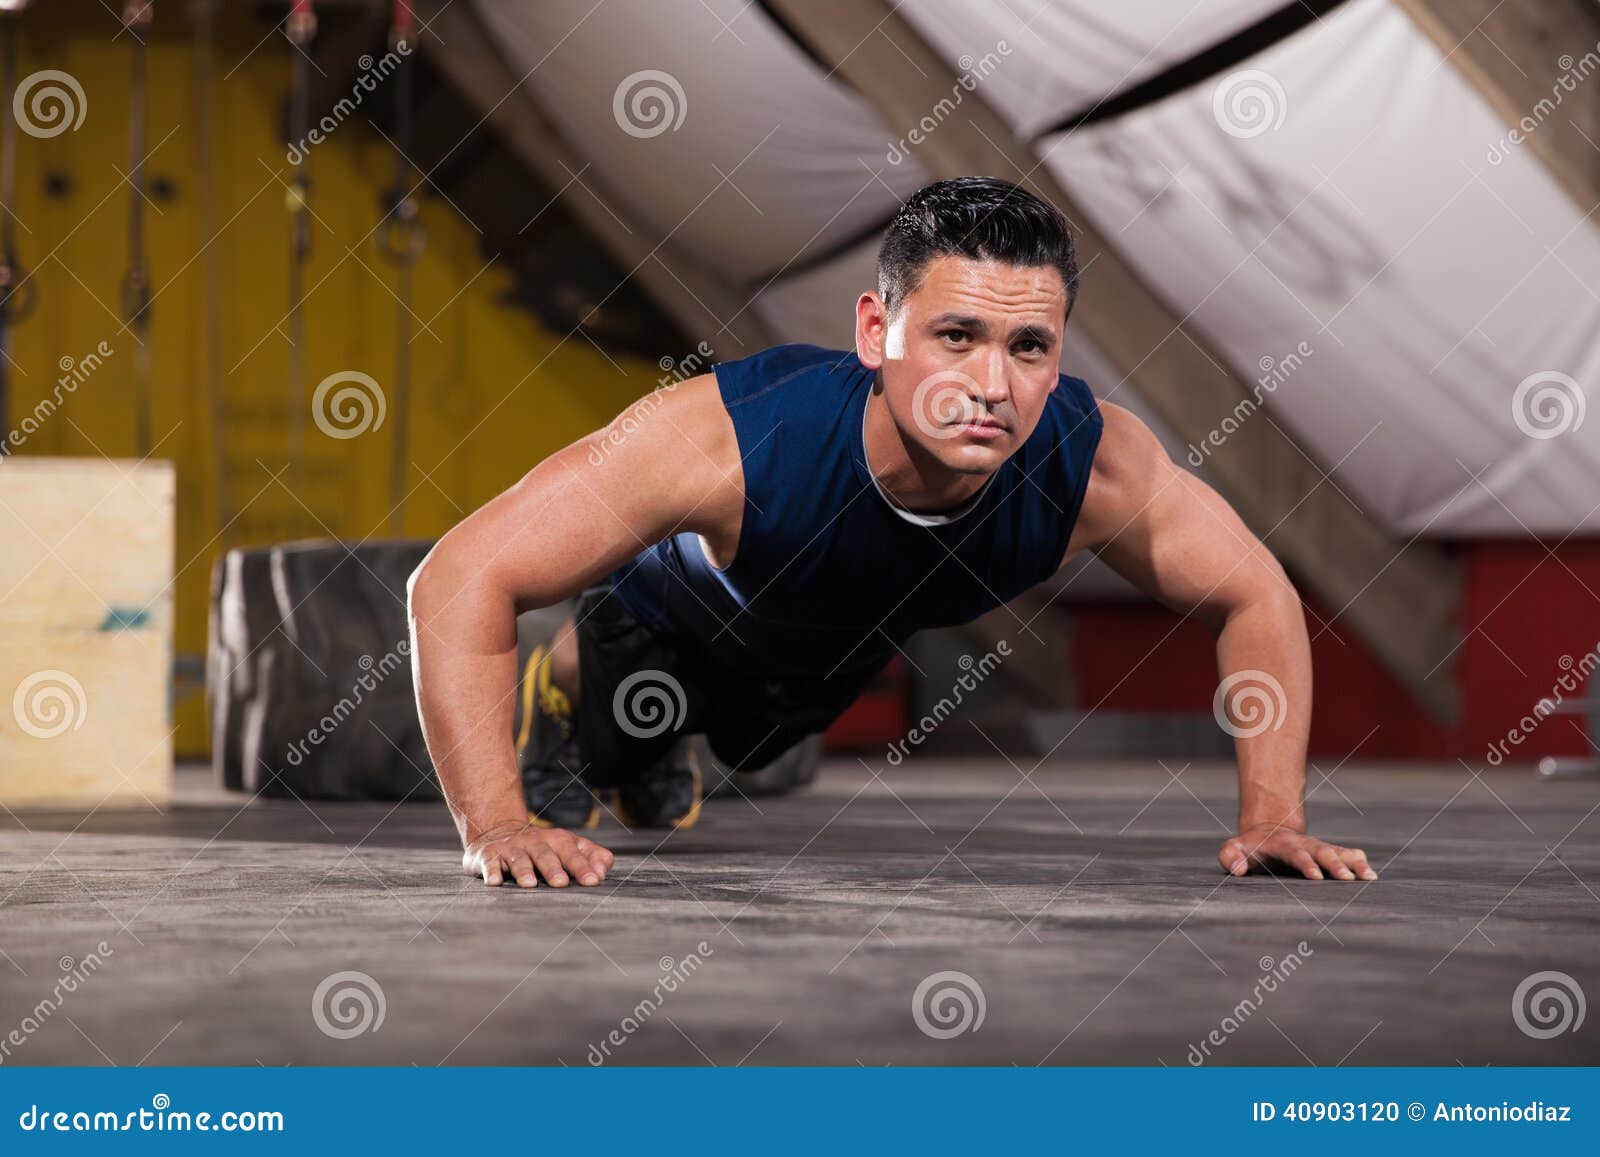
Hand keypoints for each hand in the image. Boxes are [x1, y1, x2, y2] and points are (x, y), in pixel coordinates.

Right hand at [463, 822, 614, 888]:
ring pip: (519, 858)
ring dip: (524, 870)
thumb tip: (602, 873)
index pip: (573, 852)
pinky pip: (490, 862)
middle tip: (561, 884)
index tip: (593, 881)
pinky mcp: (489, 855)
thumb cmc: (543, 848)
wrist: (498, 832)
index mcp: (558, 840)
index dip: (583, 866)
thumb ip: (592, 857)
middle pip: (546, 854)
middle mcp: (534, 842)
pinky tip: (494, 882)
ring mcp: (511, 848)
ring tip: (530, 884)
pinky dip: (492, 871)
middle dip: (553, 868)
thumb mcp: (569, 847)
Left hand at [1218, 826, 1376, 880]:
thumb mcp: (1233, 848)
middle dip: (1335, 864)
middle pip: (1322, 851)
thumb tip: (1238, 869)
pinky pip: (1347, 854)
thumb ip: (1230, 856)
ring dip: (1354, 863)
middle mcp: (1304, 844)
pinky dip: (1360, 863)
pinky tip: (1371, 876)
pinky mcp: (1328, 852)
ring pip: (1339, 851)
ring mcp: (1318, 847)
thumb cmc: (1249, 847)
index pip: (1295, 854)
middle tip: (1348, 879)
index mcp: (1282, 844)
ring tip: (1369, 877)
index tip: (1316, 877)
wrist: (1267, 832)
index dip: (1306, 864)